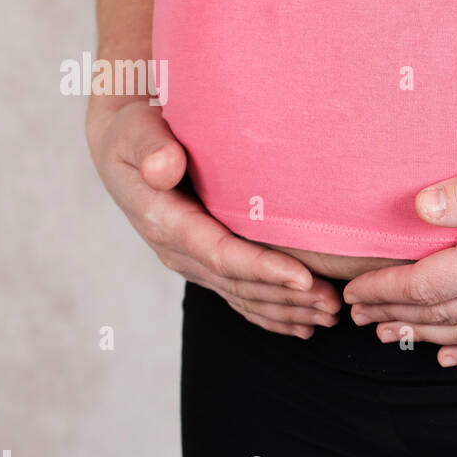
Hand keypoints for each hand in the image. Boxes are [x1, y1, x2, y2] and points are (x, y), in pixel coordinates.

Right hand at [86, 99, 340, 337]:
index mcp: (165, 222)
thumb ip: (150, 147)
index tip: (304, 278)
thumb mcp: (134, 130)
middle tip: (334, 304)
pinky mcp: (204, 265)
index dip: (263, 268)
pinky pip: (239, 297)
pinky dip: (272, 315)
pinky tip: (304, 326)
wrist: (122, 148)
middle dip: (288, 298)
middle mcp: (178, 251)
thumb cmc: (135, 133)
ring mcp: (192, 263)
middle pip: (240, 284)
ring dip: (288, 311)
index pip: (220, 254)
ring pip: (244, 296)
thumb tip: (164, 167)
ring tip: (330, 316)